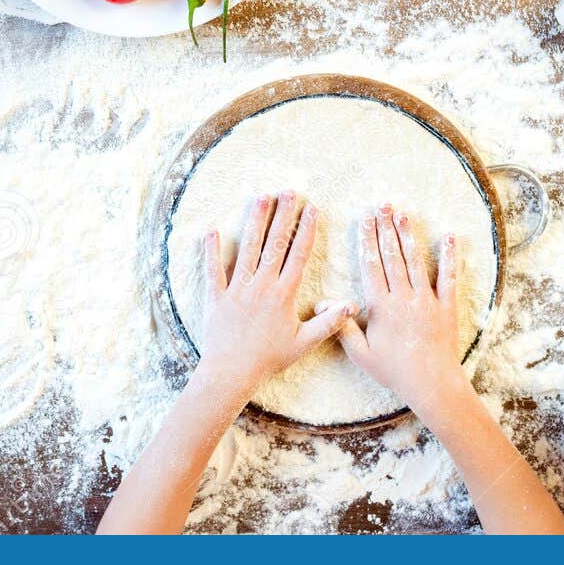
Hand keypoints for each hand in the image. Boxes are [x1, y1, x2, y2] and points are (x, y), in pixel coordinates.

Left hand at [195, 192, 355, 398]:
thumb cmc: (269, 359)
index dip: (306, 230)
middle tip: (288, 192)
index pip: (299, 254)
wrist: (233, 372)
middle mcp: (261, 285)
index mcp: (284, 294)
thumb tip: (352, 306)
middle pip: (275, 243)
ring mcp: (237, 288)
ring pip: (248, 248)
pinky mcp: (217, 296)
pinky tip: (211, 230)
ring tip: (260, 197)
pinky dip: (211, 250)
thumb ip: (328, 322)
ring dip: (254, 221)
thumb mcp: (304, 343)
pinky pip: (212, 270)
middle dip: (283, 215)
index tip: (312, 209)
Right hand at [338, 205, 475, 424]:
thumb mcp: (361, 354)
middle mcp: (404, 298)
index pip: (372, 266)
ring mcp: (427, 300)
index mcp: (381, 307)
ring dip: (408, 235)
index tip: (363, 220)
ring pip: (415, 261)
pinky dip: (449, 256)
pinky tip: (448, 236)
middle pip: (392, 257)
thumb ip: (342, 327)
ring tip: (402, 213)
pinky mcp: (446, 306)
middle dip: (385, 229)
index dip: (367, 240)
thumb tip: (323, 303)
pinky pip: (448, 277)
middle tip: (381, 206)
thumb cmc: (394, 371)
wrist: (432, 384)